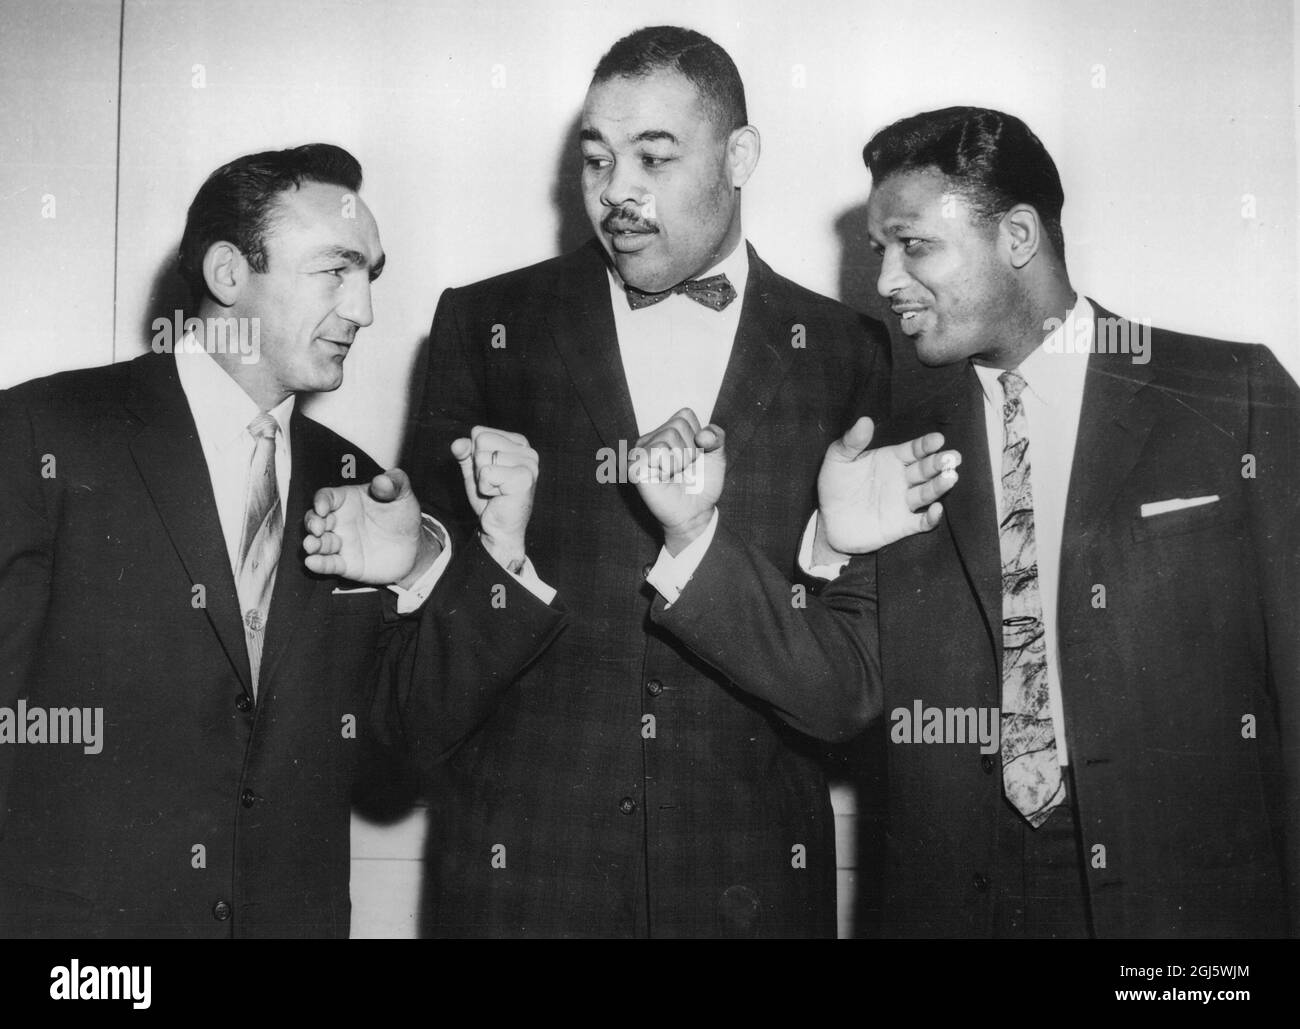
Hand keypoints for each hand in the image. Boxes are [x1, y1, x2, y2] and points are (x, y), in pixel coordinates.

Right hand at [303, 468, 438, 585]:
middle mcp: (339, 521)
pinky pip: (329, 564)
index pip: (327, 497)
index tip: (322, 507)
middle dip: (312, 523)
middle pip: (316, 519)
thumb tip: (382, 480)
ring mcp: (341, 543)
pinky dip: (319, 564)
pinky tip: (313, 562)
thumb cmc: (403, 516)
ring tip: (311, 545)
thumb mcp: (403, 495)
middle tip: (318, 528)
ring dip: (312, 544)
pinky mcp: (346, 564)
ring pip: (319, 543)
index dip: (321, 501)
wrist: (414, 548)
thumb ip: (395, 482)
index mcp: (348, 500)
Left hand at [452, 426, 538, 568]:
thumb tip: (458, 443)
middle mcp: (528, 450)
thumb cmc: (489, 498)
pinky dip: (486, 488)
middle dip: (478, 466)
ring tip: (496, 491)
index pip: (479, 432)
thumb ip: (465, 452)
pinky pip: (487, 473)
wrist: (499, 528)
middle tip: (492, 484)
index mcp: (518, 442)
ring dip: (482, 479)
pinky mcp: (525, 478)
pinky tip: (500, 496)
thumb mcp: (473, 470)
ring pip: (482, 458)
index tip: (489, 473)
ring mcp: (529, 464)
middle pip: (481, 441)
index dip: (475, 455)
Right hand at [630, 408, 725, 554]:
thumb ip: (716, 437)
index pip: (685, 415)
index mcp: (666, 431)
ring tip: (675, 474)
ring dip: (681, 460)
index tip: (695, 456)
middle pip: (677, 425)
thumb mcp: (717, 455)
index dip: (698, 436)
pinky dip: (669, 466)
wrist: (696, 512)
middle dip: (690, 450)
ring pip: (668, 436)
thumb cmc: (702, 484)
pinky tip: (664, 478)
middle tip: (684, 469)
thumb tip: (702, 436)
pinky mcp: (635, 466)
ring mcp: (640, 452)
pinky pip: (658, 451)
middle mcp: (651, 438)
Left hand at [815, 416, 960, 558]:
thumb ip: (851, 441)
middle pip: (925, 469)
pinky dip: (931, 517)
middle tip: (953, 457)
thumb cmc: (835, 486)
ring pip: (927, 492)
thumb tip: (865, 420)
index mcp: (891, 459)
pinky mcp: (902, 525)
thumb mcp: (837, 460)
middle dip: (940, 463)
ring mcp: (904, 502)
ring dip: (940, 485)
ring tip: (951, 477)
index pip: (914, 450)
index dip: (926, 445)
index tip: (938, 439)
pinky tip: (936, 509)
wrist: (828, 522)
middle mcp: (902, 479)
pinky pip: (921, 522)